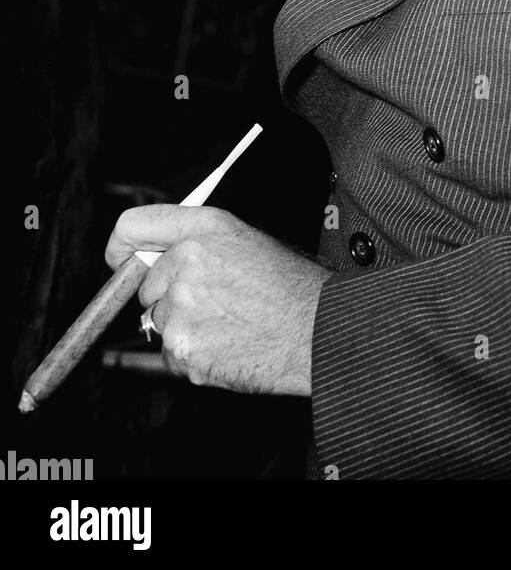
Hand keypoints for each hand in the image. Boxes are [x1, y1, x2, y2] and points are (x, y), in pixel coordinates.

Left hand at [105, 205, 328, 396]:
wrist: (317, 330)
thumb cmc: (291, 286)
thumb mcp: (247, 240)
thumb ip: (198, 243)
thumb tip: (161, 259)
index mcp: (204, 228)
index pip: (134, 226)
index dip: (122, 247)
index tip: (122, 260)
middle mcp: (186, 262)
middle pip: (148, 288)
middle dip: (171, 298)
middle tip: (215, 303)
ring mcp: (182, 308)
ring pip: (161, 324)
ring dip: (186, 329)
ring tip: (229, 324)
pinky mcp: (183, 349)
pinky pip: (172, 356)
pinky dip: (195, 356)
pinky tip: (229, 344)